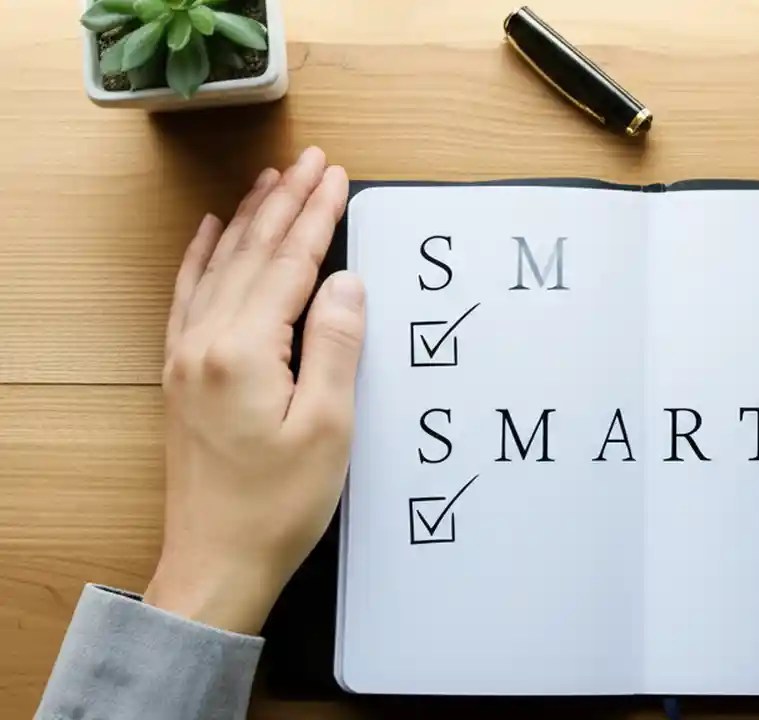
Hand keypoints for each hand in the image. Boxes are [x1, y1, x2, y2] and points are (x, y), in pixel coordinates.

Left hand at [144, 147, 362, 635]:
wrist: (217, 561)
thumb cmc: (278, 505)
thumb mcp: (328, 428)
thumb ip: (334, 346)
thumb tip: (344, 282)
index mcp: (244, 352)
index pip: (289, 265)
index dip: (317, 217)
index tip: (336, 177)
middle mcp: (206, 343)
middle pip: (253, 254)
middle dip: (286, 203)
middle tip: (312, 162)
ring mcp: (186, 357)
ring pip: (221, 267)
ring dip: (249, 219)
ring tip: (272, 180)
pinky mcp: (181, 376)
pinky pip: (188, 296)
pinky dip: (202, 258)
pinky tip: (212, 232)